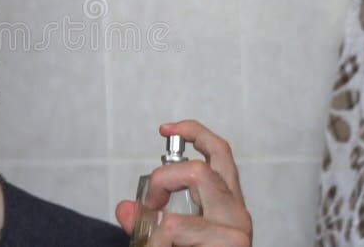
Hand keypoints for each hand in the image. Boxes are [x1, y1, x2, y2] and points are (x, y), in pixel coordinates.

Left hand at [115, 120, 251, 245]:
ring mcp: (236, 234)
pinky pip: (174, 232)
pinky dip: (154, 244)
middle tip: (150, 202)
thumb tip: (125, 208)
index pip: (220, 153)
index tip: (165, 129)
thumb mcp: (165, 242)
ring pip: (181, 214)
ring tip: (153, 242)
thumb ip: (146, 225)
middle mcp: (238, 215)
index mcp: (227, 205)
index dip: (194, 132)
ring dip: (155, 225)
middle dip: (162, 179)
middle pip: (200, 170)